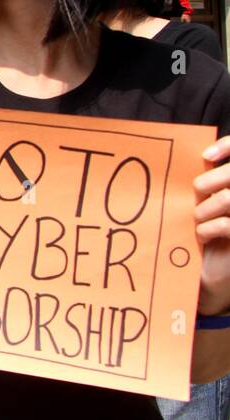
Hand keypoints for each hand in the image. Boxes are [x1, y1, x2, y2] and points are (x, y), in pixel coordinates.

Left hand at [193, 136, 229, 314]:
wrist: (207, 273)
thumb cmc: (201, 233)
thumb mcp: (202, 203)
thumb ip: (205, 183)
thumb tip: (193, 158)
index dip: (229, 146)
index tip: (205, 155)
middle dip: (210, 180)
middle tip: (197, 191)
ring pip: (228, 198)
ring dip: (205, 208)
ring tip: (197, 219)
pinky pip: (226, 225)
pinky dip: (208, 228)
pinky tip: (202, 235)